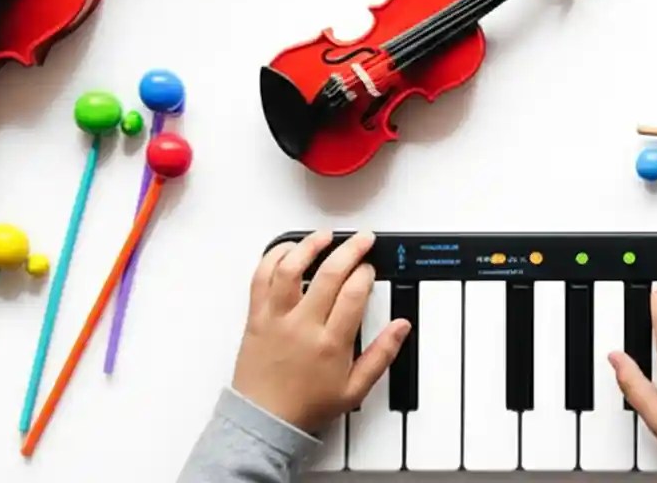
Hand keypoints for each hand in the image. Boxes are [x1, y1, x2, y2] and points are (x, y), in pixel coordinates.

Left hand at [231, 231, 410, 432]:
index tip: (369, 270)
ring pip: (290, 269)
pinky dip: (273, 258)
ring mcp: (276, 318)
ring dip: (309, 245)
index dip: (366, 273)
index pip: (354, 293)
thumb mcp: (355, 389)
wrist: (264, 420)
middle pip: (328, 273)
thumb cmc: (305, 406)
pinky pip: (260, 278)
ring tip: (325, 236)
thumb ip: (381, 355)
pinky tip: (288, 250)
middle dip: (350, 249)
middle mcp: (302, 326)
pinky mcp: (255, 317)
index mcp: (330, 343)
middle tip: (361, 240)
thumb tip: (401, 327)